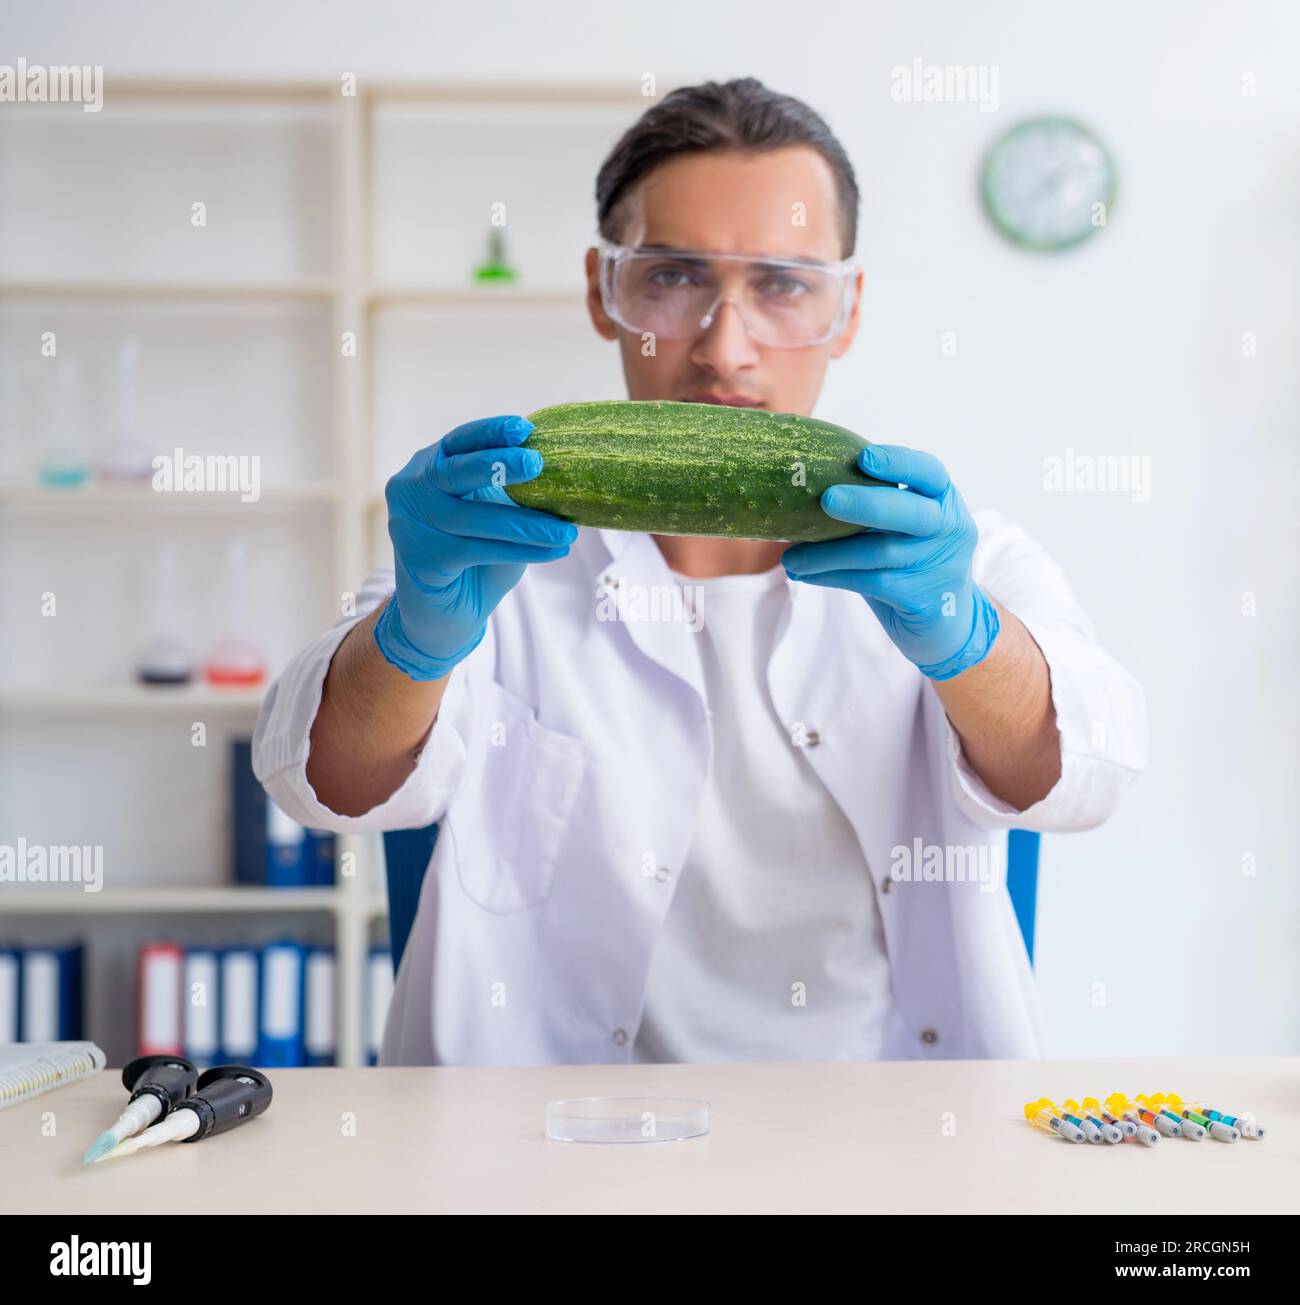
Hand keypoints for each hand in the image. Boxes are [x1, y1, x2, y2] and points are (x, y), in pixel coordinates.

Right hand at [374, 414, 576, 680]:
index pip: (458, 441)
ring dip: (525, 523)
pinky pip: (476, 550)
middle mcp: (410, 489)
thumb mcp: (492, 514)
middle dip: (497, 465)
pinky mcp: (420, 559)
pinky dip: (521, 550)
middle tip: (538, 463)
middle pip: (453, 471)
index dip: (489, 432)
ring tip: (567, 531)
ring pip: (471, 517)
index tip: (525, 428)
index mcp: (428, 466)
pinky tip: (553, 552)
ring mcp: (408, 525)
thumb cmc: (477, 557)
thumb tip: (562, 473)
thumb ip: (508, 492)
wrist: (445, 616)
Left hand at [781, 444, 999, 680]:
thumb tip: (803, 488)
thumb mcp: (903, 526)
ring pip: (879, 552)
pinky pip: (870, 582)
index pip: (928, 472)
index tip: (864, 457)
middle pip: (909, 512)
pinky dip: (831, 576)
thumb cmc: (910, 560)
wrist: (943, 620)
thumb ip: (874, 505)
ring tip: (791, 556)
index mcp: (942, 499)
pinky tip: (805, 574)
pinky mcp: (921, 597)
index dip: (898, 462)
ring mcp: (937, 564)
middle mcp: (947, 528)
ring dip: (828, 553)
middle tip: (827, 499)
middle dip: (866, 503)